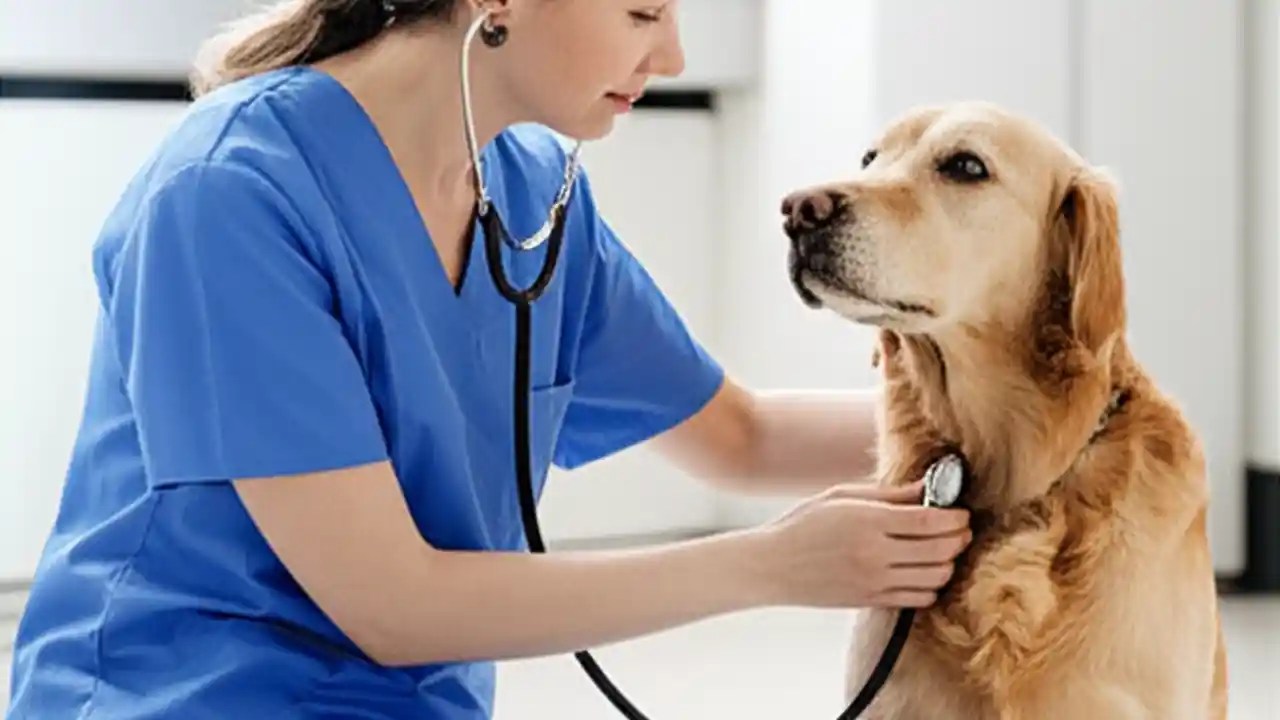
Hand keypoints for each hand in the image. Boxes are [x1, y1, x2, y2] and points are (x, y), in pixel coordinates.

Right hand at [749, 480, 971, 608]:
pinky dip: (933, 585)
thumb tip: (926, 488)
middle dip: (959, 538)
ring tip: (945, 550)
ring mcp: (875, 580)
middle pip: (940, 549)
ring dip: (949, 562)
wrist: (772, 566)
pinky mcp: (873, 600)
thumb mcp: (841, 497)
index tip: (961, 512)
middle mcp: (875, 553)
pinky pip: (920, 598)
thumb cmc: (803, 524)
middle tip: (961, 529)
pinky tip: (926, 571)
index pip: (929, 519)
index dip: (955, 516)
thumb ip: (888, 494)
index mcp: (868, 521)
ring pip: (936, 576)